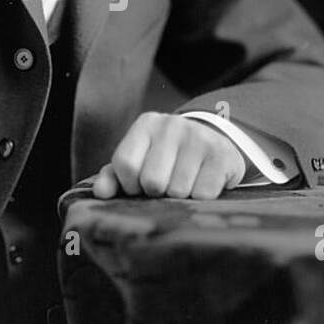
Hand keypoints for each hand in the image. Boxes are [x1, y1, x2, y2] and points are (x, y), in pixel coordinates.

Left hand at [92, 111, 245, 200]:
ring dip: (180, 198)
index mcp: (146, 124)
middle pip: (152, 180)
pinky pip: (203, 194)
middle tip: (166, 187)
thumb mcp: (139, 161)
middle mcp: (172, 125)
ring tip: (185, 185)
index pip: (125, 164)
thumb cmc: (167, 160)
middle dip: (157, 193)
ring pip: (178, 190)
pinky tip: (202, 185)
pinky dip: (201, 199)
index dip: (130, 185)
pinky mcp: (221, 154)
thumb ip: (114, 176)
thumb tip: (101, 192)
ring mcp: (199, 137)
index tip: (139, 187)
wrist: (213, 145)